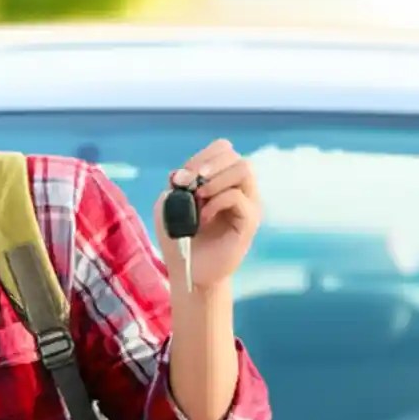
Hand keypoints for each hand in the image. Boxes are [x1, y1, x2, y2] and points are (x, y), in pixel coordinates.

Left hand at [153, 139, 261, 291]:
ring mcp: (248, 204)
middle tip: (188, 185)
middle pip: (235, 156)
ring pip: (244, 169)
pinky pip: (238, 198)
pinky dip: (216, 202)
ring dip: (216, 180)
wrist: (189, 270)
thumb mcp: (169, 204)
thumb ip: (176, 183)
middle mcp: (240, 188)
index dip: (202, 157)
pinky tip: (202, 218)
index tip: (180, 178)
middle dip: (208, 166)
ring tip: (198, 197)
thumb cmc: (180, 236)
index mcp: (223, 180)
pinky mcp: (249, 222)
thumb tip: (183, 173)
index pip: (223, 149)